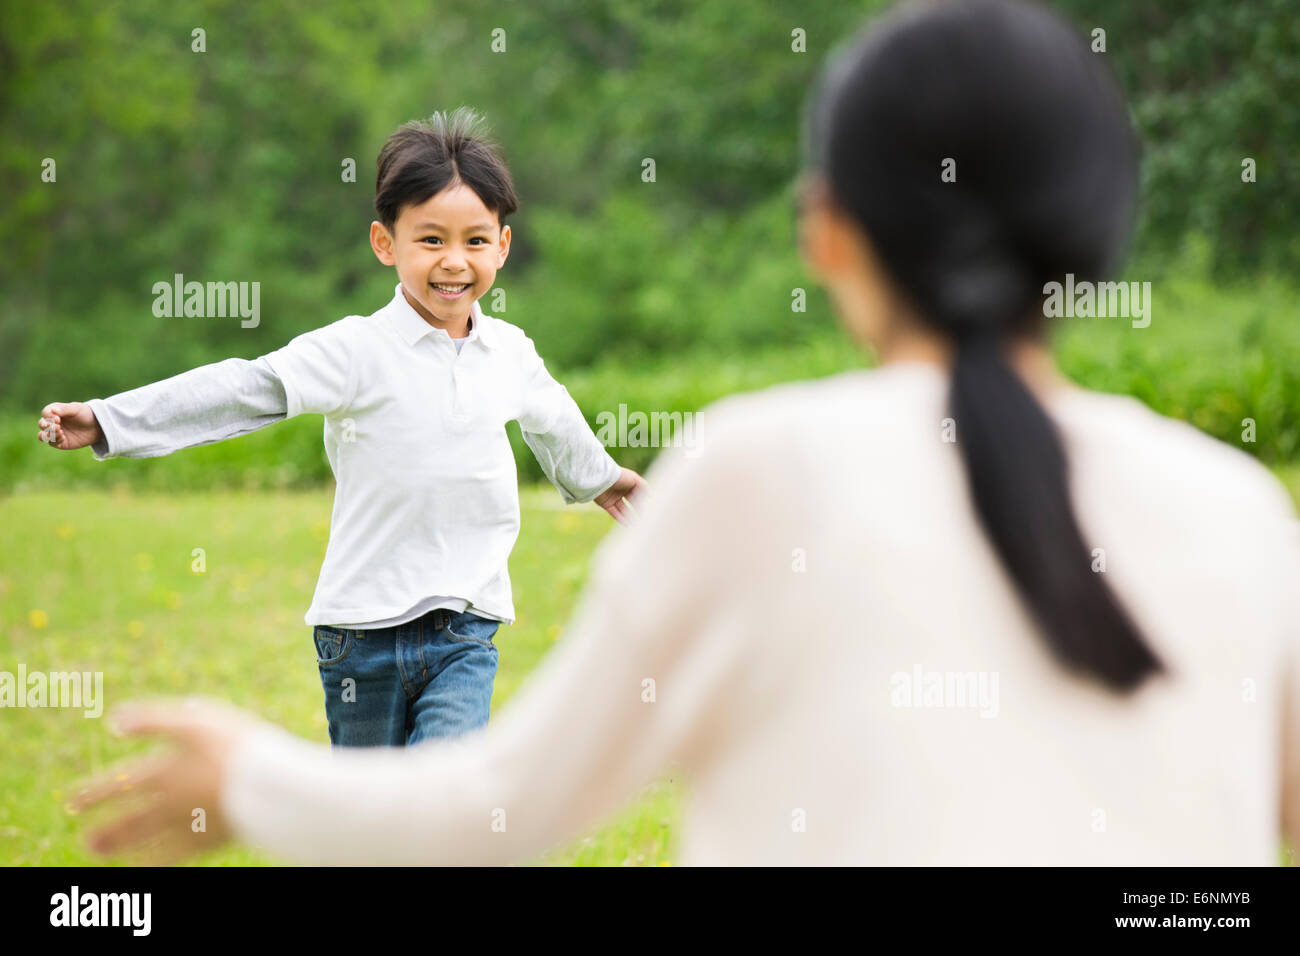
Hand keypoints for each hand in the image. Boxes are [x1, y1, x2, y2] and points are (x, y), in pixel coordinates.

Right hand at [38, 401, 103, 449]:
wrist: (98, 426)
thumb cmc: (86, 414)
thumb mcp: (77, 409)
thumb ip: (65, 409)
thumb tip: (53, 410)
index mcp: (55, 412)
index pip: (45, 413)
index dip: (49, 416)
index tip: (58, 418)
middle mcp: (53, 422)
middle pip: (41, 424)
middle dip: (46, 425)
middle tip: (57, 426)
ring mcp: (56, 433)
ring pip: (43, 435)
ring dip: (48, 434)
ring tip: (60, 432)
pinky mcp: (61, 442)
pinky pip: (52, 443)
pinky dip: (55, 440)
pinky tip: (63, 437)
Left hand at [69, 697, 266, 863]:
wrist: (270, 785)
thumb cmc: (237, 746)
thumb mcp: (196, 721)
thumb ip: (153, 720)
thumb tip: (115, 722)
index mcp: (164, 770)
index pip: (119, 784)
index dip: (93, 793)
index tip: (72, 802)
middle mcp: (168, 801)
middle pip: (129, 816)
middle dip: (105, 825)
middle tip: (85, 835)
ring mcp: (186, 823)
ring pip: (144, 837)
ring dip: (118, 844)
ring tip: (97, 851)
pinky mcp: (207, 840)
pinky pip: (171, 855)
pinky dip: (152, 860)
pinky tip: (142, 864)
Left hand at [593, 467, 647, 525]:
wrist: (602, 478)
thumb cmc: (619, 476)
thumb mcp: (635, 479)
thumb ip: (644, 487)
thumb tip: (651, 495)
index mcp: (628, 483)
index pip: (637, 494)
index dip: (642, 502)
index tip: (648, 510)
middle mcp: (620, 491)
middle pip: (631, 503)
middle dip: (637, 511)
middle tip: (644, 519)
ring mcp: (613, 498)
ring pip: (623, 510)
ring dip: (629, 517)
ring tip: (636, 525)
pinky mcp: (605, 504)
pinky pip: (614, 513)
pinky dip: (621, 519)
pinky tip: (628, 524)